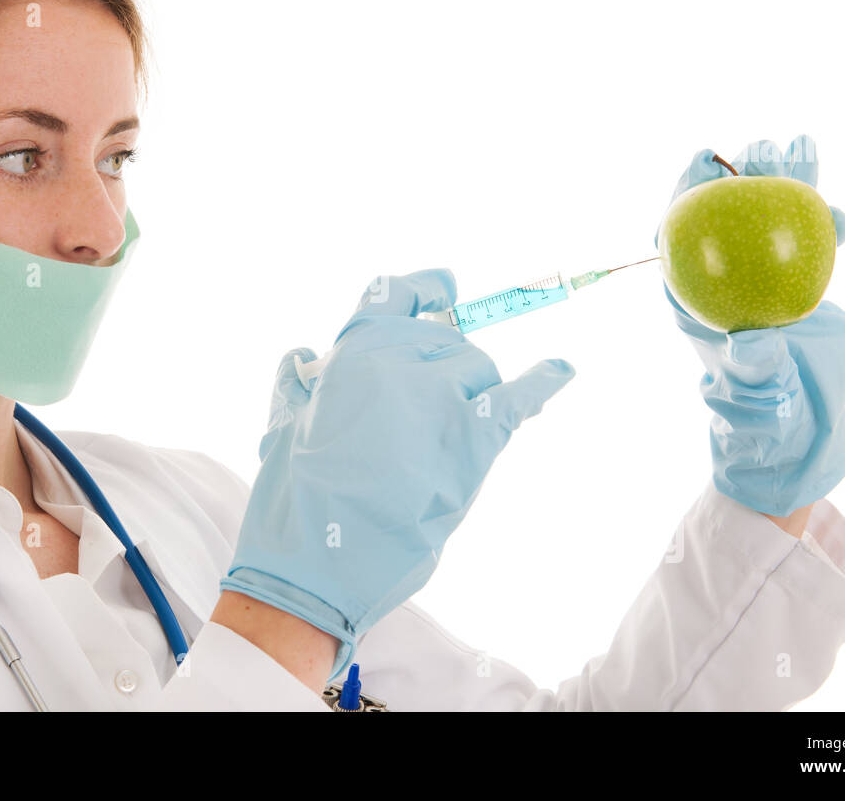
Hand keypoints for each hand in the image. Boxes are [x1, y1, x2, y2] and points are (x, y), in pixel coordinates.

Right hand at [221, 268, 574, 679]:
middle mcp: (403, 359)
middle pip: (445, 340)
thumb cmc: (297, 496)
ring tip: (450, 431)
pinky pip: (521, 396)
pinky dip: (544, 380)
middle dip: (440, 366)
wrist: (325, 557)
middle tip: (424, 414)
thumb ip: (295, 382)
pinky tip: (561, 369)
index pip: (397, 294)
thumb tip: (303, 352)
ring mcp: (443, 395)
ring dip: (472, 391)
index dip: (426, 288)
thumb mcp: (283, 424)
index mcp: (354, 350)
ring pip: (479, 369)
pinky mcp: (476, 438)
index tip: (445, 290)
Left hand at [655, 135, 844, 517]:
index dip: (684, 193)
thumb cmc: (764, 415)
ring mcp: (759, 276)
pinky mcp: (796, 283)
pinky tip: (839, 212)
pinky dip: (822, 221)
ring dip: (785, 183)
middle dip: (739, 174)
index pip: (678, 233)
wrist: (798, 428)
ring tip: (801, 149)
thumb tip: (753, 346)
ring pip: (768, 219)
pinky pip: (806, 242)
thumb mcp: (758, 394)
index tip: (699, 164)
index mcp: (692, 295)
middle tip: (762, 152)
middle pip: (724, 214)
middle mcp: (721, 279)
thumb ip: (756, 370)